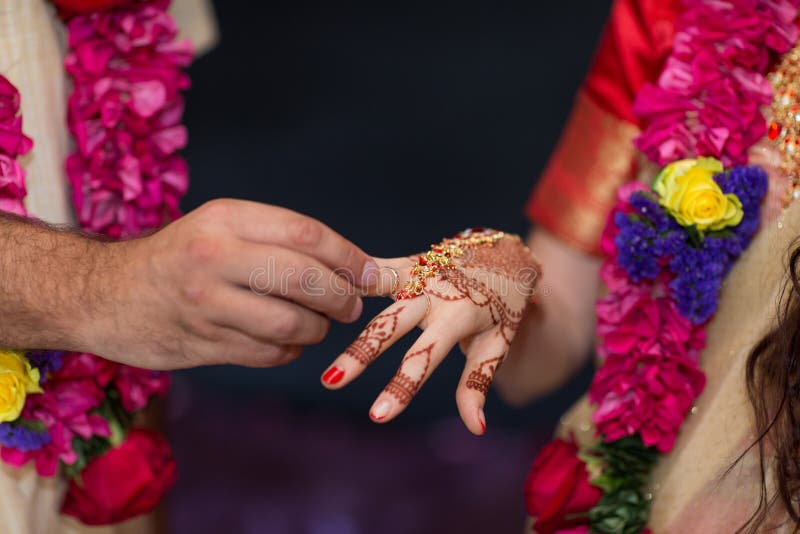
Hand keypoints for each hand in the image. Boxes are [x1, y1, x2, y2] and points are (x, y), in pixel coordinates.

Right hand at [81, 199, 377, 369]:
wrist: (103, 292)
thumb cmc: (178, 258)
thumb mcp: (220, 228)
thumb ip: (279, 241)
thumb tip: (354, 266)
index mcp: (225, 219)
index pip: (307, 234)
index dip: (350, 257)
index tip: (374, 273)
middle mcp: (214, 257)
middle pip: (305, 279)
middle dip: (343, 297)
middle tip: (353, 305)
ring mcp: (205, 304)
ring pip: (292, 323)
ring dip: (318, 329)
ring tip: (317, 324)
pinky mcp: (201, 344)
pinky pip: (269, 353)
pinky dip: (290, 351)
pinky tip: (285, 341)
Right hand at [320, 229, 539, 434]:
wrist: (508, 254)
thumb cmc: (503, 307)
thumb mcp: (498, 345)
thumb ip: (478, 384)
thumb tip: (475, 429)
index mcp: (458, 317)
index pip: (424, 358)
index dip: (402, 387)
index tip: (378, 415)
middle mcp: (435, 294)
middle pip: (390, 326)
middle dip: (360, 355)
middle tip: (332, 382)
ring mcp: (420, 275)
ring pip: (375, 296)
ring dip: (342, 312)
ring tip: (310, 325)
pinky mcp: (409, 263)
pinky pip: (373, 268)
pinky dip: (345, 272)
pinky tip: (313, 277)